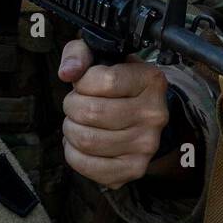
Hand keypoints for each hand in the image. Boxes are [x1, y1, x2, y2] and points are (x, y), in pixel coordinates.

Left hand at [58, 39, 169, 187]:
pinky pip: (87, 165)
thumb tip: (68, 72)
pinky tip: (81, 144)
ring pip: (86, 140)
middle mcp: (154, 114)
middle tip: (77, 105)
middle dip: (72, 107)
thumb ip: (79, 54)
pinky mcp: (133, 168)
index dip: (82, 82)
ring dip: (71, 130)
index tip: (85, 83)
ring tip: (80, 123)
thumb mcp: (99, 58)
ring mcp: (146, 144)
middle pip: (91, 112)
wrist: (139, 116)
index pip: (104, 80)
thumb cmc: (114, 85)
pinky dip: (73, 154)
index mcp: (150, 81)